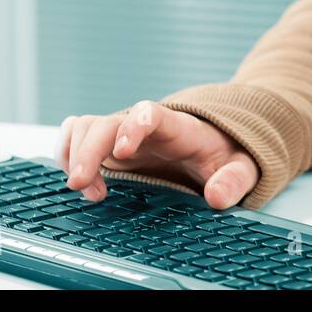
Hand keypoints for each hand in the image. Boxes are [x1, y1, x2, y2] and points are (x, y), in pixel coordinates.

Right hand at [57, 101, 260, 208]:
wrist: (213, 147)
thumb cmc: (223, 156)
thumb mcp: (242, 167)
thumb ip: (234, 180)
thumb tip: (216, 197)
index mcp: (176, 127)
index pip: (151, 113)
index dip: (134, 126)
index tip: (122, 151)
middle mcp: (143, 126)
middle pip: (106, 123)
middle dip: (88, 150)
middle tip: (81, 183)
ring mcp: (123, 134)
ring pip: (85, 127)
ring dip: (75, 154)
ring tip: (89, 190)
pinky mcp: (109, 147)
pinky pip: (76, 136)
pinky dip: (69, 155)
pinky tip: (85, 184)